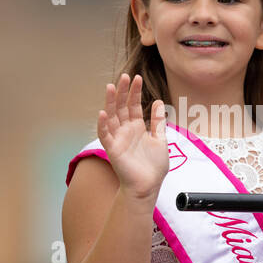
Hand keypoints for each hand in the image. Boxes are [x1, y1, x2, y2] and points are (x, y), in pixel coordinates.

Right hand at [97, 74, 168, 203]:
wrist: (148, 186)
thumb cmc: (153, 167)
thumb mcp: (160, 139)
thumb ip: (158, 121)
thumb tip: (158, 102)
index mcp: (137, 127)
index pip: (133, 105)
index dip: (134, 92)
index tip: (136, 78)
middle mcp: (125, 130)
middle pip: (122, 107)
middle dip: (122, 91)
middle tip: (124, 76)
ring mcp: (118, 139)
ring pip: (111, 117)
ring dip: (110, 102)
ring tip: (111, 87)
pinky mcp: (112, 149)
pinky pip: (105, 135)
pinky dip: (103, 124)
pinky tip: (102, 113)